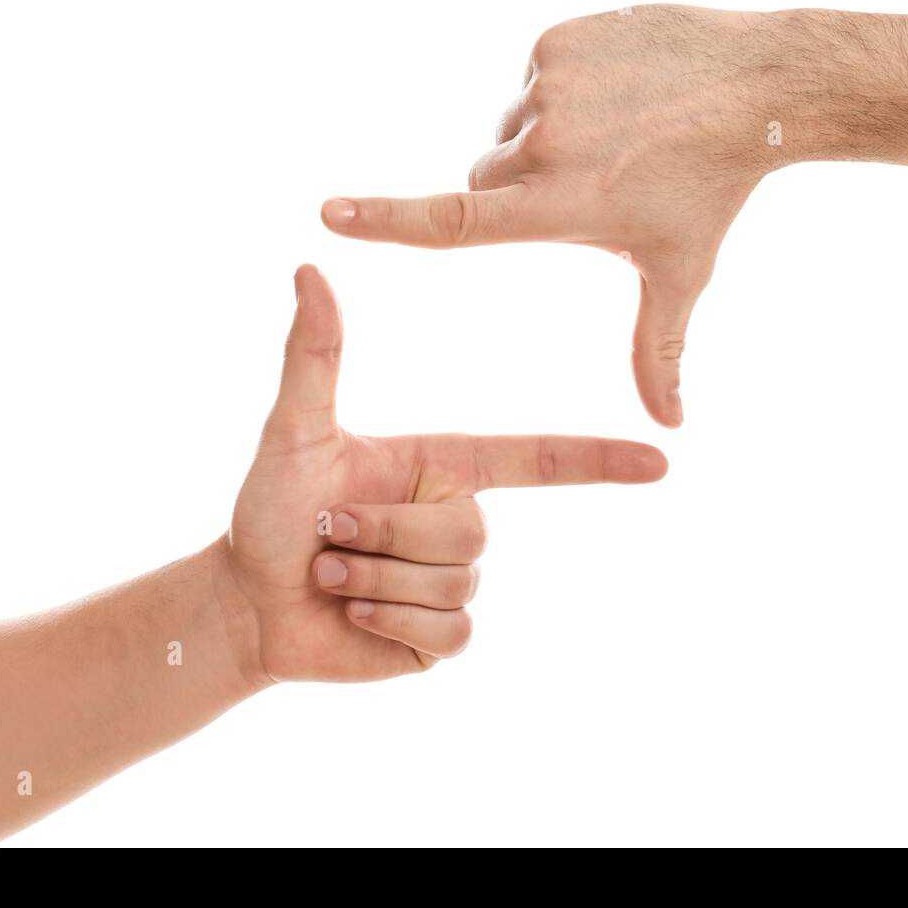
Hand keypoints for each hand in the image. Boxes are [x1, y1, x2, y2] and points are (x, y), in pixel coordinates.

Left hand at [220, 264, 666, 686]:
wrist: (248, 601)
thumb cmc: (269, 510)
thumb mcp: (293, 431)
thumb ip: (313, 357)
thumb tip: (308, 267)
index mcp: (444, 467)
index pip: (535, 461)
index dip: (597, 460)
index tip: (659, 458)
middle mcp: (459, 521)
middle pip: (471, 531)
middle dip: (384, 533)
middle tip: (328, 533)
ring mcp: (453, 583)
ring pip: (458, 583)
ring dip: (376, 578)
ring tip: (331, 571)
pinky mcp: (442, 639)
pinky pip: (452, 633)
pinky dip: (390, 622)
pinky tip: (353, 615)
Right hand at [321, 4, 775, 427]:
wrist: (758, 84)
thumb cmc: (712, 191)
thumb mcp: (679, 273)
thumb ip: (658, 352)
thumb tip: (671, 429)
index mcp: (562, 205)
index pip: (456, 222)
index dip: (387, 221)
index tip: (332, 213)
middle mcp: (547, 143)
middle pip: (483, 179)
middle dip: (514, 190)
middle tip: (585, 184)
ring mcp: (551, 83)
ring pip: (510, 126)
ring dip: (542, 138)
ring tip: (612, 137)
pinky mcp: (558, 39)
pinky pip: (533, 77)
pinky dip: (561, 90)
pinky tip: (615, 96)